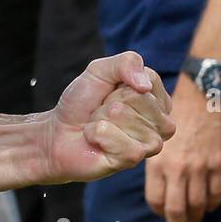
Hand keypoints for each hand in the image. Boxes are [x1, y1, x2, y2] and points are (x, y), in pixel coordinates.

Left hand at [44, 51, 174, 183]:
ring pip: (125, 117)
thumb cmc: (83, 102)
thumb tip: (145, 85)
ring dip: (100, 118)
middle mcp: (162, 122)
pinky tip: (97, 140)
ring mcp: (151, 143)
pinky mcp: (134, 159)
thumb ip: (126, 63)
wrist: (58, 132)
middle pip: (138, 98)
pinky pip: (118, 140)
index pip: (149, 79)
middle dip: (108, 101)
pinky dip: (97, 134)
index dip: (119, 82)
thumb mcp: (99, 71)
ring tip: (99, 125)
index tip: (109, 92)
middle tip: (100, 111)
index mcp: (157, 98)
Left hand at [144, 74, 220, 221]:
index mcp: (157, 162)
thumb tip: (156, 185)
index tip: (161, 214)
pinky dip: (213, 204)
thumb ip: (155, 162)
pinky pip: (217, 193)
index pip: (155, 198)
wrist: (199, 100)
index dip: (158, 210)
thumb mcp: (152, 138)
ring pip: (198, 204)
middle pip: (177, 208)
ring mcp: (200, 168)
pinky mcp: (218, 164)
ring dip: (195, 217)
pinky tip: (208, 207)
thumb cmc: (171, 117)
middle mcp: (178, 168)